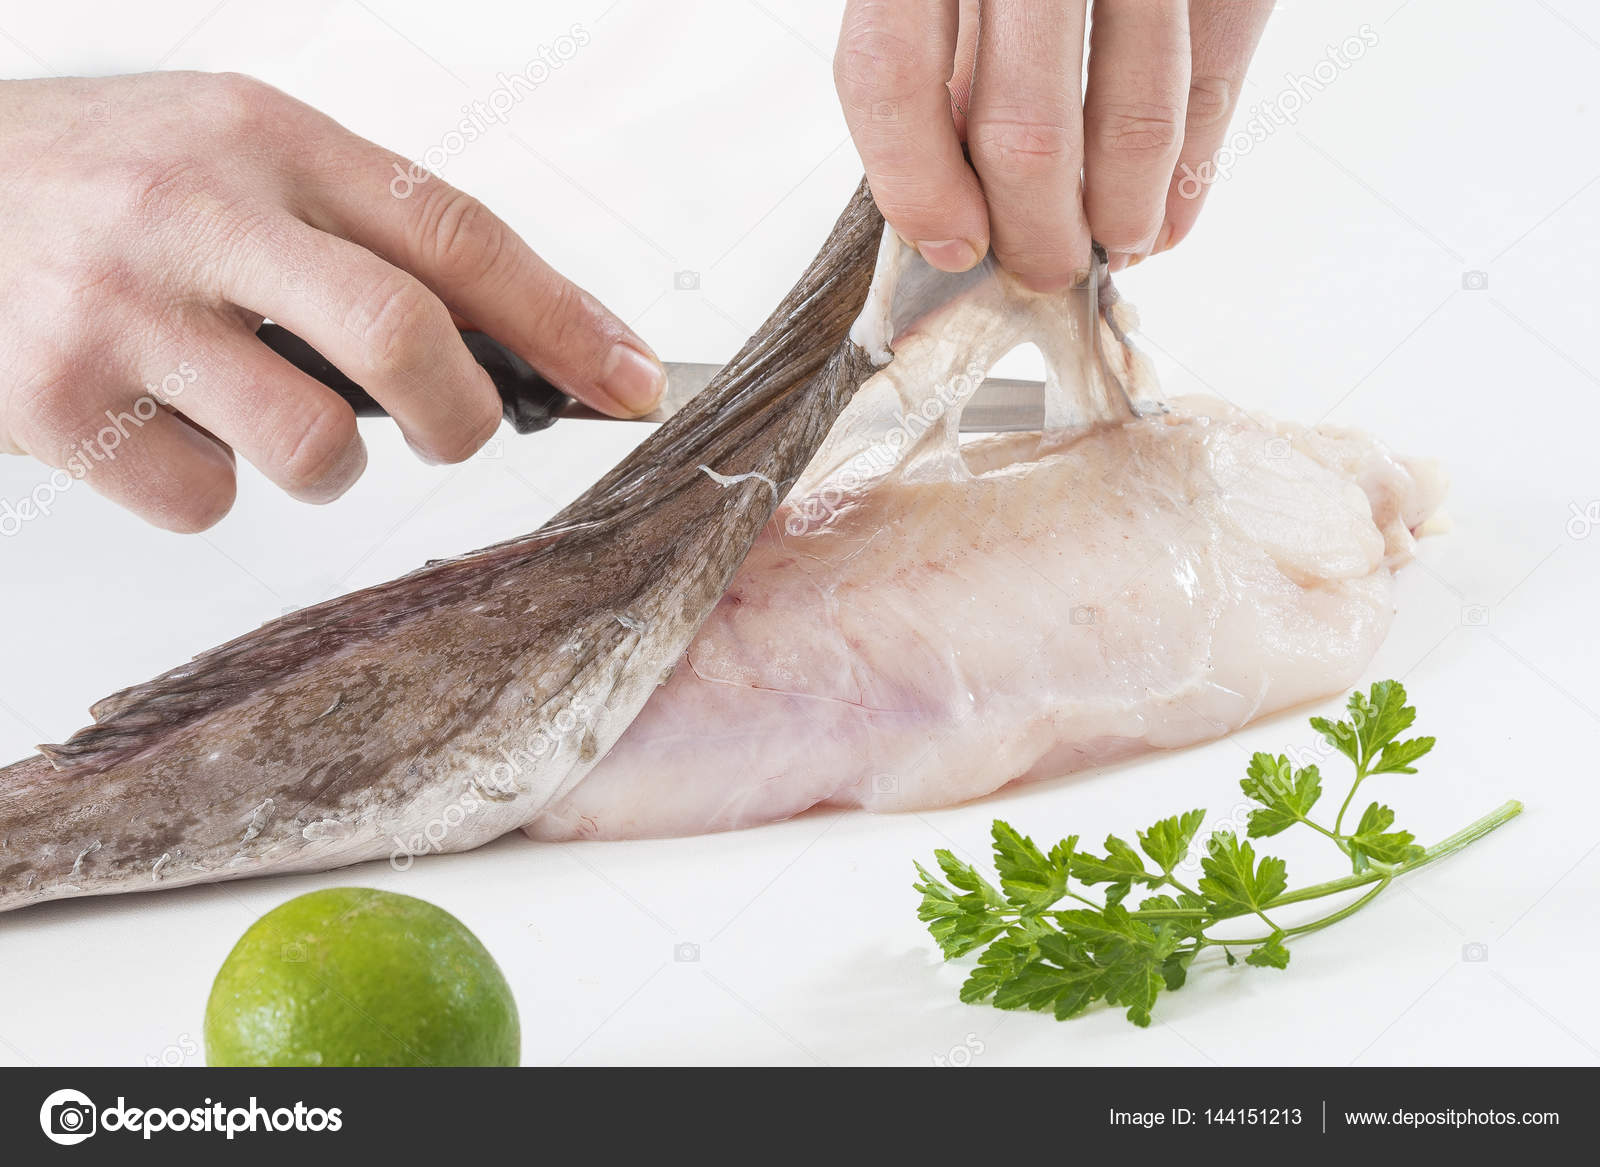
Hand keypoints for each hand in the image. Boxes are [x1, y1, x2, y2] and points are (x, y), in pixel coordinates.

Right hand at [0, 72, 664, 531]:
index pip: (457, 232)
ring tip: (272, 418)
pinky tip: (164, 428)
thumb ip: (357, 229)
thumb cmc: (95, 182)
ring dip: (329, 466)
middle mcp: (200, 211)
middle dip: (466, 416)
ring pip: (315, 447)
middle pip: (405, 336)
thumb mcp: (231, 154)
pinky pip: (205, 499)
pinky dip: (210, 488)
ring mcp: (124, 309)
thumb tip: (511, 340)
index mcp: (265, 137)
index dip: (564, 319)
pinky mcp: (59, 403)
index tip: (632, 381)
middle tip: (458, 434)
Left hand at [835, 0, 1273, 286]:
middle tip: (1039, 267)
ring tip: (1107, 248)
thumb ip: (933, 43)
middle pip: (1021, 126)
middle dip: (1033, 232)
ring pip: (1129, 119)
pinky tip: (1169, 217)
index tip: (948, 242)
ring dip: (1117, 217)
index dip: (914, 182)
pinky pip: (1212, 75)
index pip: (891, 72)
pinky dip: (1194, 169)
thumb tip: (947, 188)